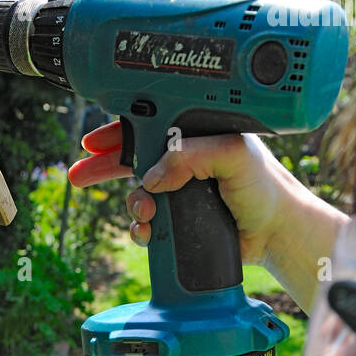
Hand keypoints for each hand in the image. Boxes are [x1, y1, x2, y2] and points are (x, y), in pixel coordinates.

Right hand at [68, 121, 288, 266]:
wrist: (276, 232)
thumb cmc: (264, 187)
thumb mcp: (232, 155)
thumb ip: (192, 155)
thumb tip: (153, 177)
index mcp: (194, 132)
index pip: (149, 123)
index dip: (118, 131)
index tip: (93, 141)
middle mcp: (184, 159)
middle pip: (132, 156)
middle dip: (103, 166)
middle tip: (79, 175)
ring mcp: (180, 191)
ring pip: (137, 193)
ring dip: (132, 204)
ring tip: (143, 213)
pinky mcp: (180, 220)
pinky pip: (148, 223)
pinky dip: (141, 229)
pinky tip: (147, 233)